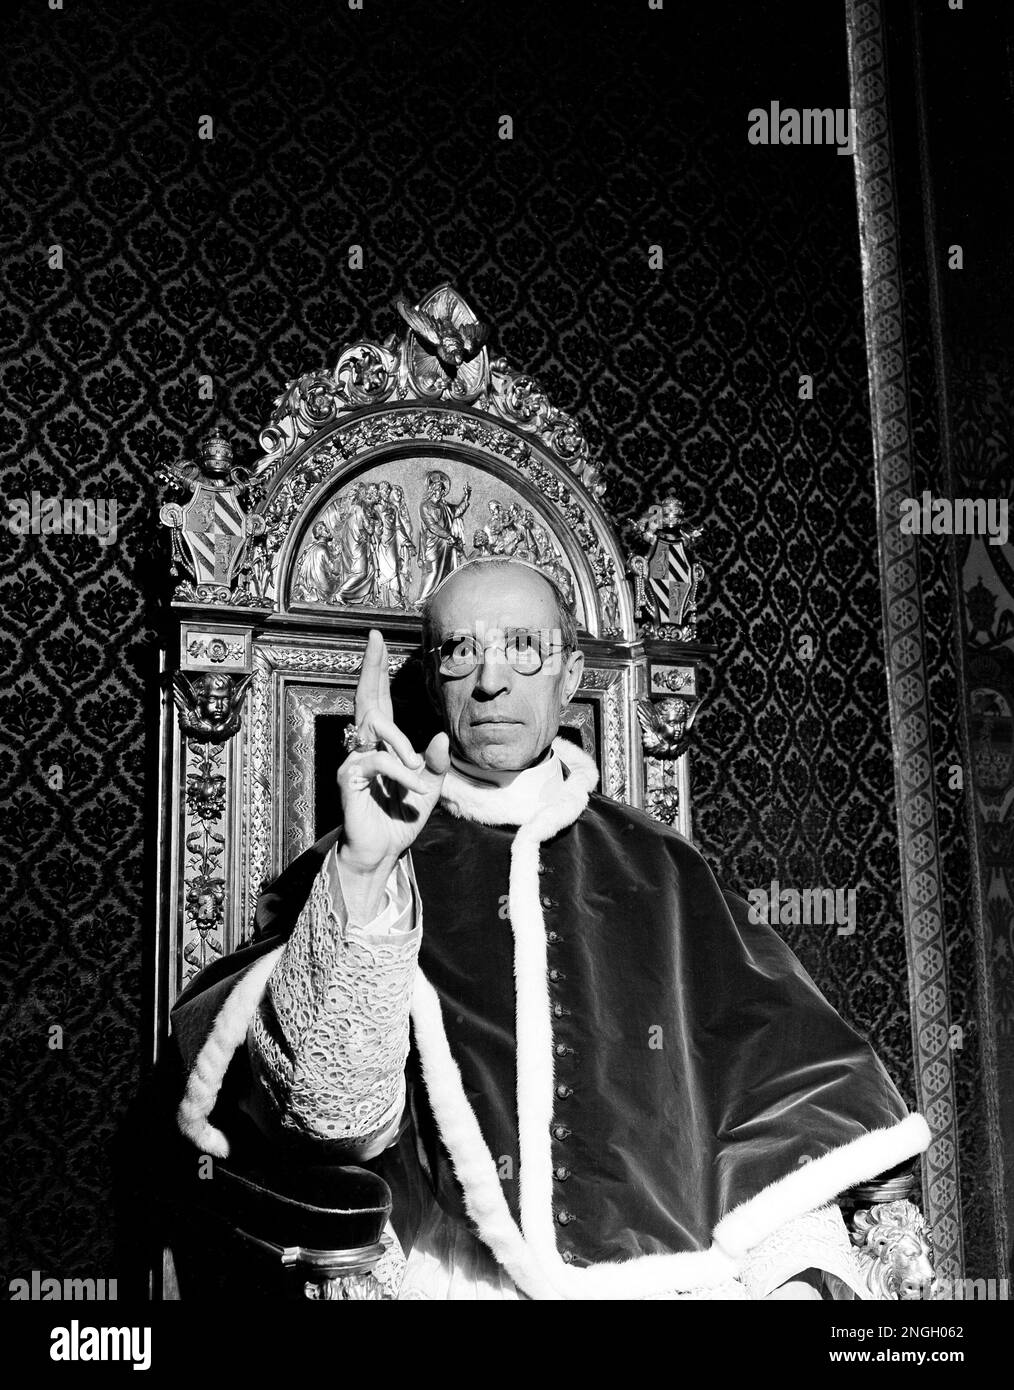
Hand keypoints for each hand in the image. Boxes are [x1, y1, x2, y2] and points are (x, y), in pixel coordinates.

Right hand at [337, 630, 448, 915]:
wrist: (383, 851)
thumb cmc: (401, 817)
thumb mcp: (430, 788)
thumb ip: (437, 763)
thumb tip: (441, 735)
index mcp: (382, 743)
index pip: (378, 698)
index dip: (376, 669)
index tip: (377, 639)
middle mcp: (363, 745)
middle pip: (365, 697)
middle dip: (371, 667)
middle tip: (375, 640)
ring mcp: (353, 759)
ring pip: (378, 729)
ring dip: (404, 746)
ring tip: (420, 773)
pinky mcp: (349, 777)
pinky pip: (377, 760)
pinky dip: (401, 772)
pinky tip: (413, 788)